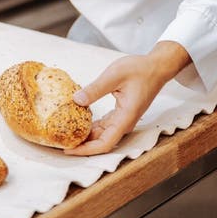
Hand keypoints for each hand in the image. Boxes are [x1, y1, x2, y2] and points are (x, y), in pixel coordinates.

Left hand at [64, 41, 190, 156]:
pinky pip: (105, 126)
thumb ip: (95, 89)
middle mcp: (125, 123)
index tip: (69, 149)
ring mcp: (123, 119)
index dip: (86, 150)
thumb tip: (76, 100)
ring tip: (67, 135)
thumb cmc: (139, 70)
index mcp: (125, 118)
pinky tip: (79, 122)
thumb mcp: (114, 75)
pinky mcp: (121, 113)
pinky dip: (92, 126)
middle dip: (82, 145)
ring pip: (102, 135)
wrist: (156, 68)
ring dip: (86, 137)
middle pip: (101, 142)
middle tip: (61, 143)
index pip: (104, 144)